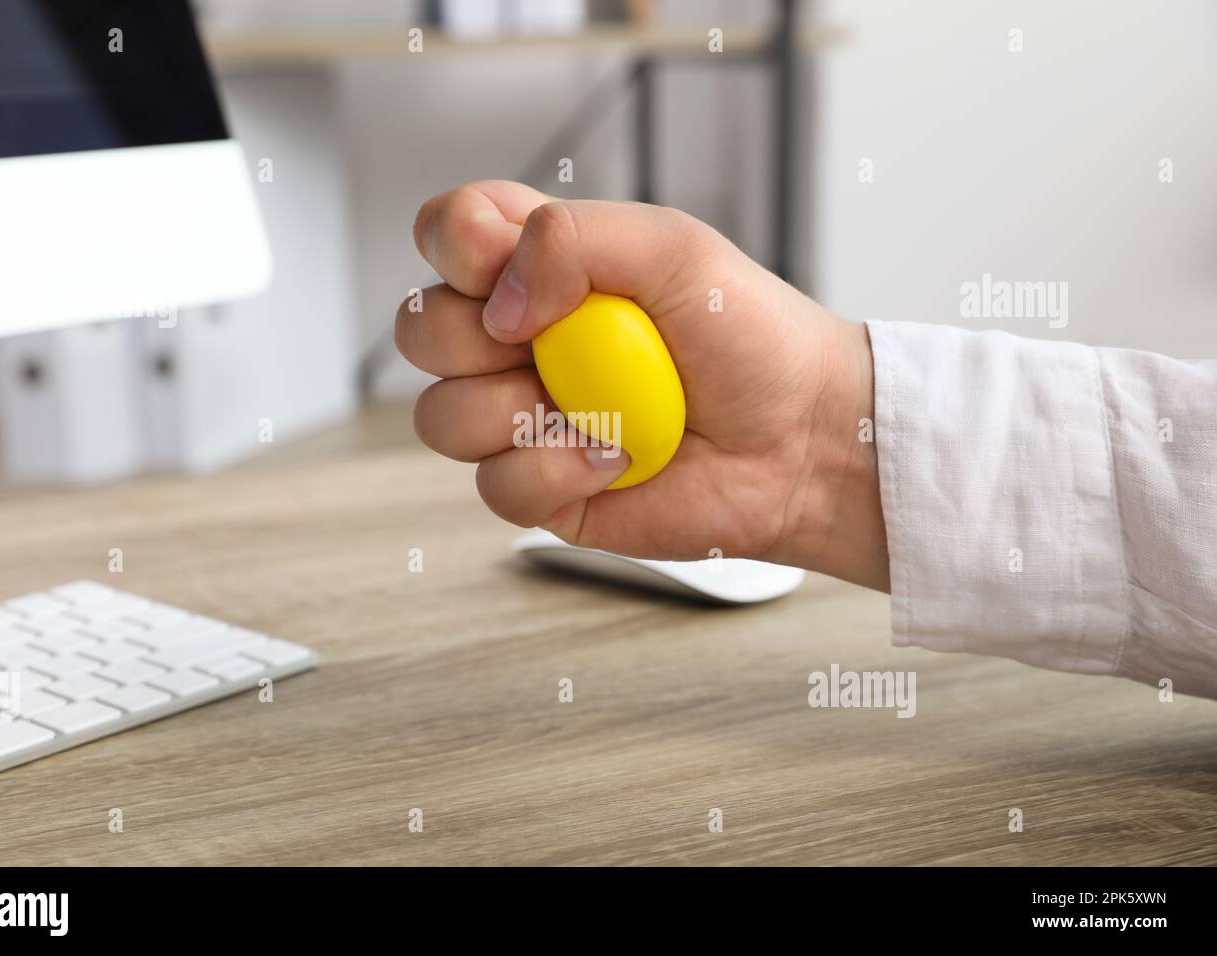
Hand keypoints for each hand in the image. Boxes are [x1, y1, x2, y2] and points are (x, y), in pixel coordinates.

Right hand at [397, 180, 888, 590]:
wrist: (799, 437)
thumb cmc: (748, 335)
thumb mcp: (670, 247)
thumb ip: (569, 236)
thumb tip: (498, 302)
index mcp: (539, 267)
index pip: (447, 234)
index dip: (457, 246)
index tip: (508, 259)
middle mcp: (517, 342)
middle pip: (421, 331)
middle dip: (478, 339)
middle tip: (557, 342)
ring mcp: (522, 418)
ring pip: (441, 417)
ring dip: (520, 413)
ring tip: (605, 410)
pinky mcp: (541, 488)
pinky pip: (495, 486)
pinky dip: (558, 470)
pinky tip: (617, 457)